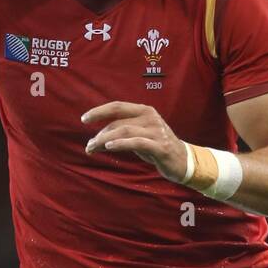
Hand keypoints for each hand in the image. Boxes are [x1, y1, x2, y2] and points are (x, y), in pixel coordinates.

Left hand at [82, 102, 213, 186]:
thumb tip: (94, 141)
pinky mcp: (160, 146)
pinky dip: (121, 143)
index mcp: (144, 111)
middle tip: (89, 146)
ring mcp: (156, 131)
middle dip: (100, 134)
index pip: (118, 106)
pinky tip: (109, 147)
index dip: (100, 111)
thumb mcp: (138, 137)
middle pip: (118, 122)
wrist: (183, 160)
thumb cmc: (156, 147)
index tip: (84, 119)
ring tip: (93, 149)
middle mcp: (150, 118)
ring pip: (124, 131)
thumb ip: (120, 134)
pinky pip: (137, 142)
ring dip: (105, 140)